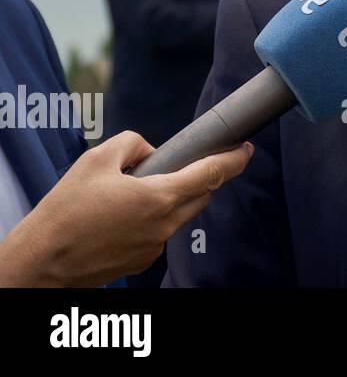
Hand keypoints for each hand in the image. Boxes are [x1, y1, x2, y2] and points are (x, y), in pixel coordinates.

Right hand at [0, 131, 252, 286]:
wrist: (41, 262)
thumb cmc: (65, 210)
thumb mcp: (96, 159)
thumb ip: (133, 144)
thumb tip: (152, 152)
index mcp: (159, 197)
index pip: (212, 174)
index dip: (234, 160)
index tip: (246, 150)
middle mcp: (164, 225)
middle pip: (201, 195)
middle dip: (197, 178)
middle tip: (177, 167)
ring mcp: (155, 246)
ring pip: (179, 215)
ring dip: (170, 200)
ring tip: (132, 194)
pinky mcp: (142, 261)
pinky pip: (159, 233)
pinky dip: (152, 220)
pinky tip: (121, 217)